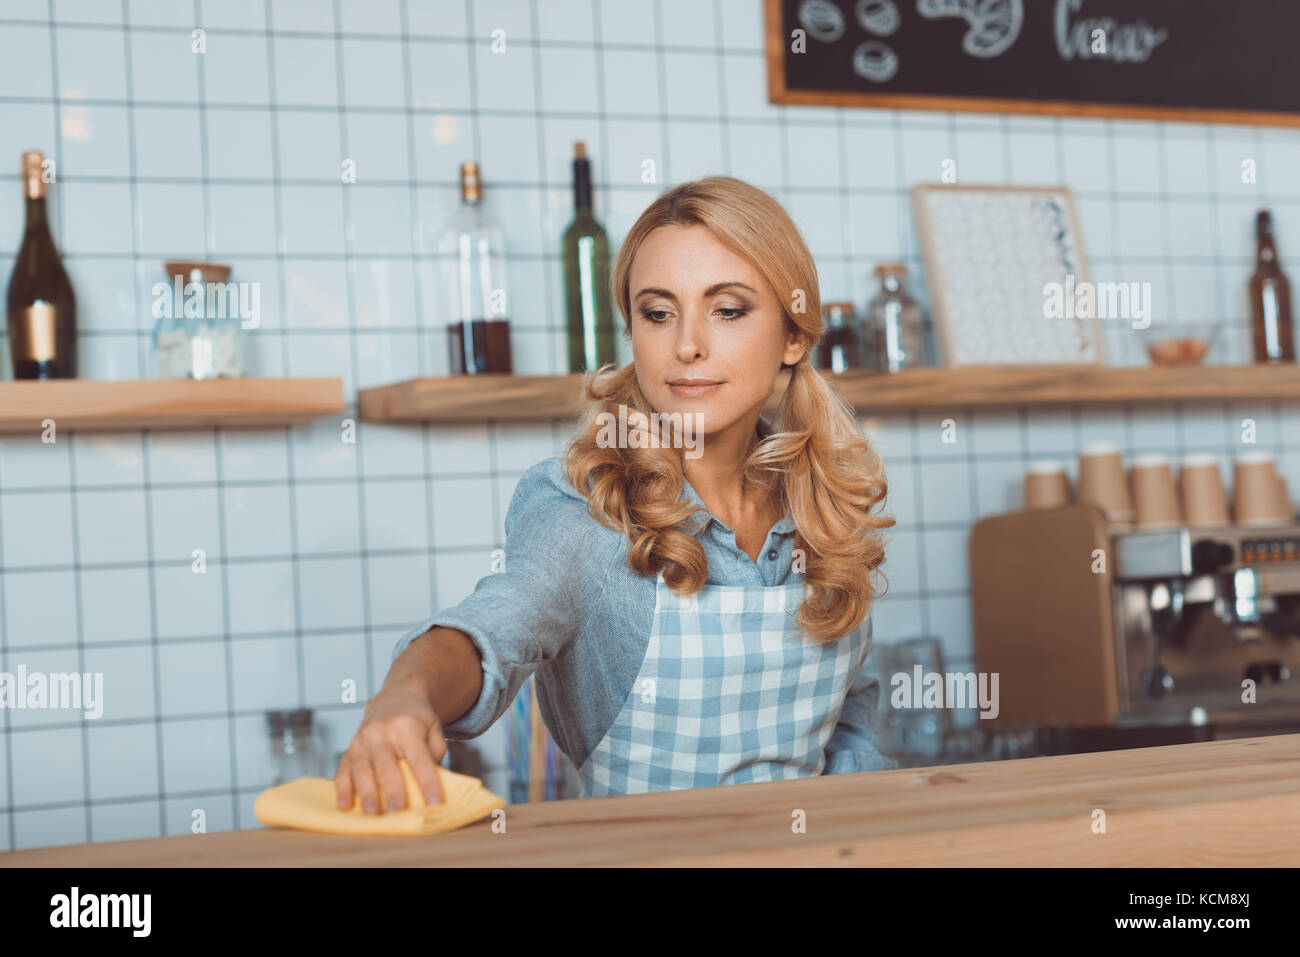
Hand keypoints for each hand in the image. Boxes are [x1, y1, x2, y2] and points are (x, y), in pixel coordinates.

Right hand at [334, 683, 447, 813]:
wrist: (394, 698)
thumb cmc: (417, 720)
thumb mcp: (434, 730)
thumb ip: (434, 755)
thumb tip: (427, 784)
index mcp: (407, 727)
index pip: (419, 758)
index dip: (427, 781)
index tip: (435, 803)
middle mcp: (381, 733)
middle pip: (387, 766)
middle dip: (393, 792)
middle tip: (397, 814)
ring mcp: (361, 741)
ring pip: (362, 770)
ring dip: (367, 794)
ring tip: (372, 814)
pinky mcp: (349, 750)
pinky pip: (343, 771)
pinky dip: (342, 789)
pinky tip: (345, 805)